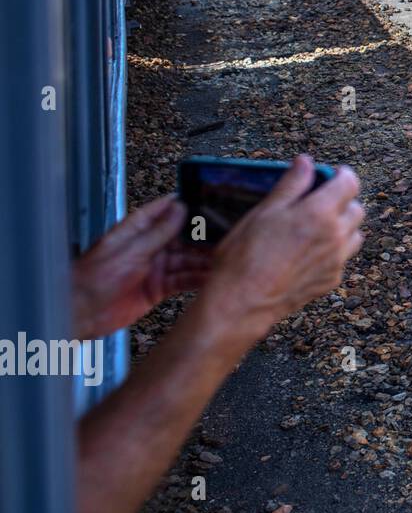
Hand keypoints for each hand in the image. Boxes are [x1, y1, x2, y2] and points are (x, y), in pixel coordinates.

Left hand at [72, 195, 211, 339]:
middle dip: (202, 237)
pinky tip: (212, 277)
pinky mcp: (159, 288)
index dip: (184, 205)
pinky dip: (197, 279)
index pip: (163, 211)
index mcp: (137, 231)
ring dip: (203, 260)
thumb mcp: (131, 250)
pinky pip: (183, 280)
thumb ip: (158, 232)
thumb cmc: (96, 277)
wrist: (83, 312)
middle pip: (182, 238)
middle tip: (228, 235)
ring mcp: (156, 268)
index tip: (208, 199)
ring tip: (225, 259)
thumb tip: (180, 207)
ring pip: (186, 260)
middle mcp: (149, 247)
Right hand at [197, 155, 363, 349]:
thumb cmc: (247, 253)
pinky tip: (309, 251)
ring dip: (343, 226)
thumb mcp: (265, 210)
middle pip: (357, 209)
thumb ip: (292, 184)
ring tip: (316, 226)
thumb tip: (306, 162)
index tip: (332, 174)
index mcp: (321, 213)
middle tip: (320, 200)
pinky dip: (334, 250)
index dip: (343, 175)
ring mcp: (337, 260)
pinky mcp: (332, 280)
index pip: (350, 184)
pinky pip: (343, 257)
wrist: (243, 301)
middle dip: (343, 200)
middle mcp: (336, 236)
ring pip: (355, 234)